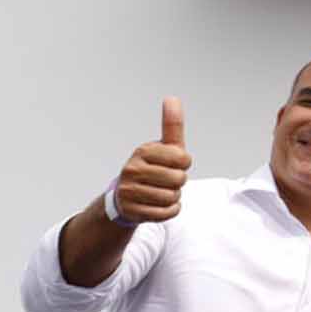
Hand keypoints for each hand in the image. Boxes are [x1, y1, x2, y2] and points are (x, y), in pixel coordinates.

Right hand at [112, 98, 191, 223]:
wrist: (126, 197)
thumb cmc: (152, 168)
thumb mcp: (163, 147)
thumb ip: (171, 125)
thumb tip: (172, 98)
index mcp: (143, 152)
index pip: (183, 158)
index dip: (184, 163)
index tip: (173, 163)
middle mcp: (132, 170)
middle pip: (179, 179)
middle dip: (178, 182)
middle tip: (165, 180)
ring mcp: (129, 191)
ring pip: (173, 197)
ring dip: (173, 197)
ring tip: (160, 191)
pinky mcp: (132, 211)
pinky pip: (167, 213)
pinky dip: (169, 210)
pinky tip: (157, 204)